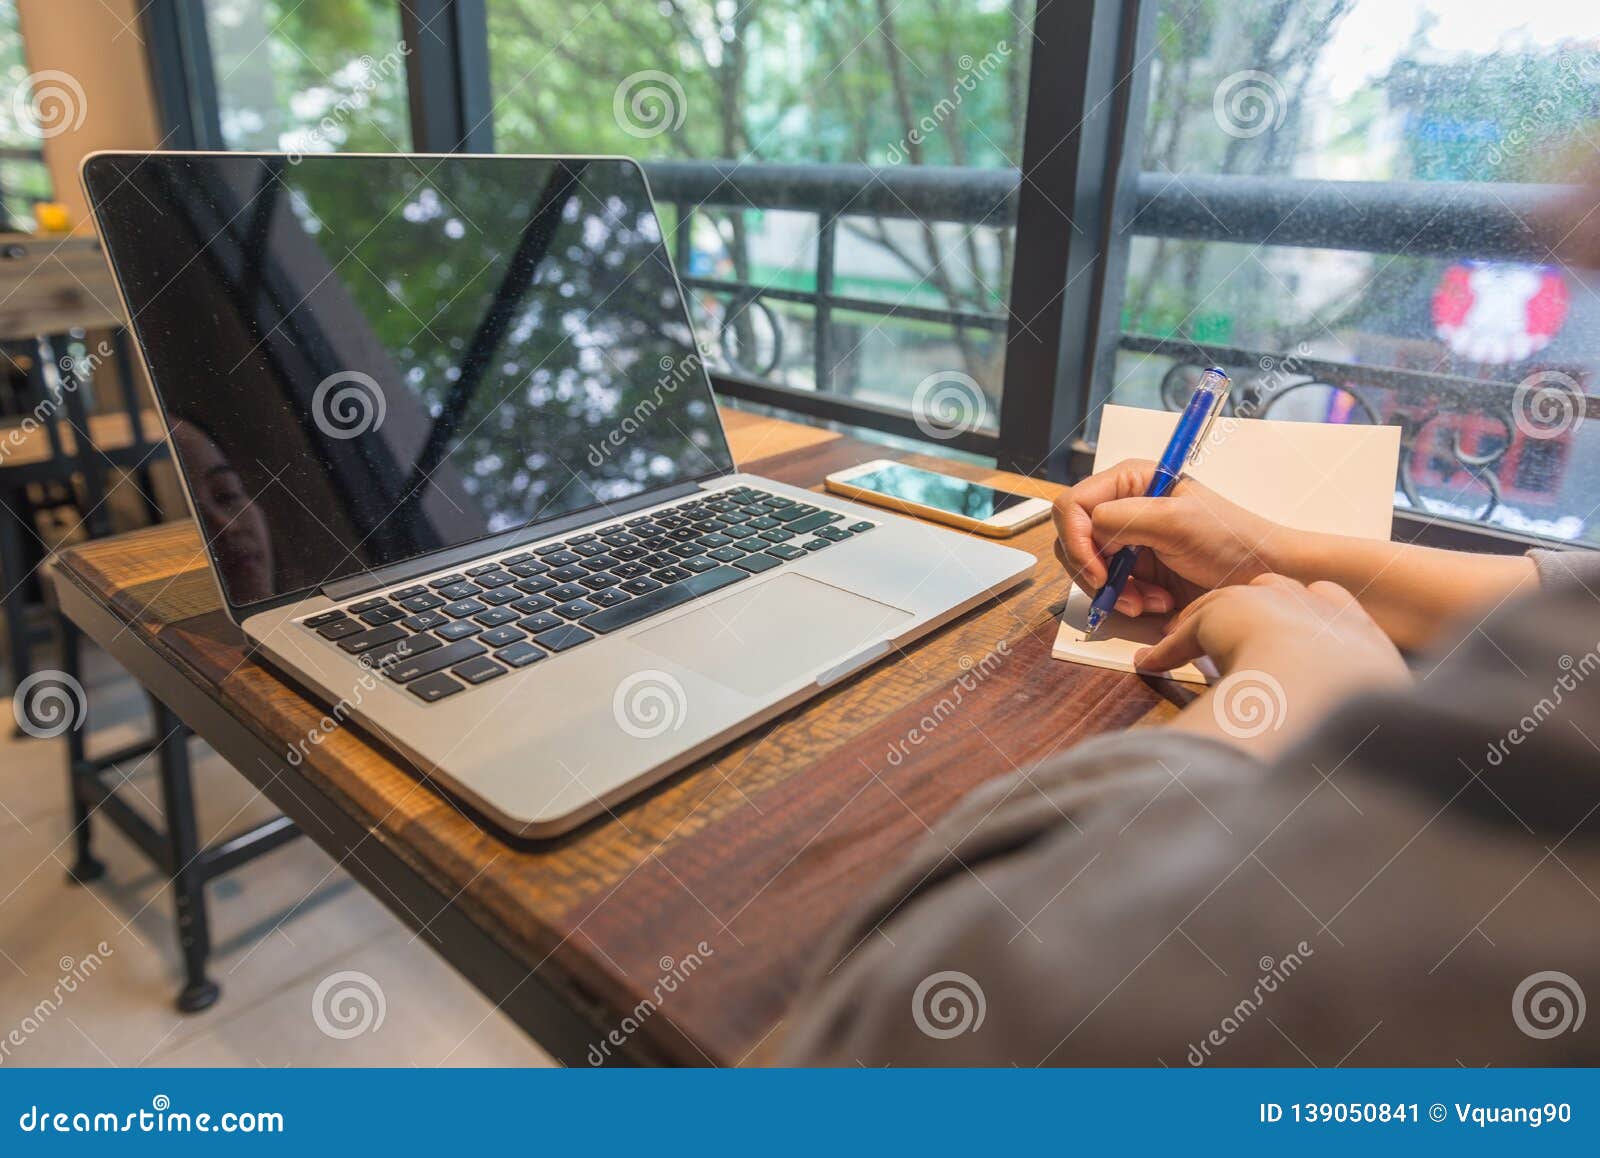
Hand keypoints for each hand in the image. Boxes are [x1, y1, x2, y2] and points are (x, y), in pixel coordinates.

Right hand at [1052, 459, 1304, 617]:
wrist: (1262, 576)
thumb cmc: (1231, 540)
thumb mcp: (1177, 521)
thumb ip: (1124, 518)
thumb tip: (1090, 528)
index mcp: (1130, 481)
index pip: (1073, 505)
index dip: (1077, 540)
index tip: (1100, 571)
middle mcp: (1123, 507)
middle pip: (1073, 540)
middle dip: (1096, 572)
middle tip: (1123, 594)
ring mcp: (1128, 541)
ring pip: (1088, 569)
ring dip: (1115, 592)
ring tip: (1150, 602)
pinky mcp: (1136, 570)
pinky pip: (1108, 589)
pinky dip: (1127, 601)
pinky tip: (1157, 603)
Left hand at [1135, 574, 1410, 755]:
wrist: (1330, 684)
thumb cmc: (1362, 711)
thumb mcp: (1380, 710)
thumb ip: (1364, 724)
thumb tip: (1371, 779)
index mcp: (1358, 631)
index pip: (1331, 600)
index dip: (1312, 609)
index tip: (1300, 625)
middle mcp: (1311, 607)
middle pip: (1280, 590)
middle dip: (1260, 606)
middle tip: (1242, 627)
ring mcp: (1270, 603)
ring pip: (1227, 605)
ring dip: (1207, 625)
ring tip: (1189, 641)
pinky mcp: (1226, 611)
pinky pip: (1187, 633)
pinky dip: (1167, 650)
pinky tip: (1151, 662)